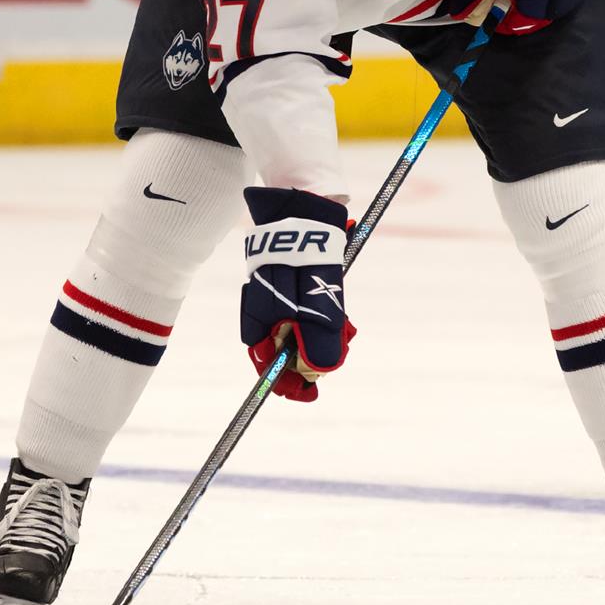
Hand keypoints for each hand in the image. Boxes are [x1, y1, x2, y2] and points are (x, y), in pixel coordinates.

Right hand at [240, 187, 353, 401]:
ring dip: (324, 337)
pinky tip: (340, 314)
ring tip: (346, 328)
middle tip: (342, 346)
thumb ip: (317, 341)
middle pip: (287, 352)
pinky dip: (324, 319)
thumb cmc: (306, 260)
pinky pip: (306, 315)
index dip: (289, 384)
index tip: (311, 394)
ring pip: (300, 333)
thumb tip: (317, 373)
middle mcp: (265, 315)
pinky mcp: (290, 289)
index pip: (268, 367)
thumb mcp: (316, 307)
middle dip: (315, 356)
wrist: (305, 211)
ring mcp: (277, 301)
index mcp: (259, 323)